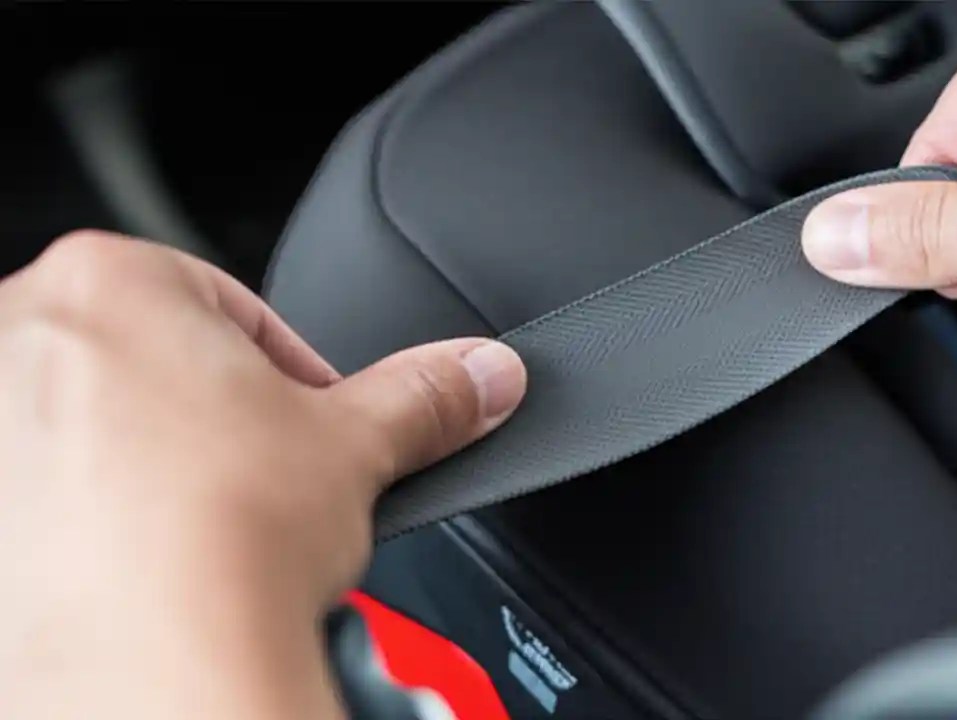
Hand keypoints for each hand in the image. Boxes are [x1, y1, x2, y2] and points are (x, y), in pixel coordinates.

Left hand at [0, 232, 525, 718]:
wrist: (148, 666)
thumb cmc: (220, 539)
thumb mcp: (356, 444)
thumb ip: (425, 394)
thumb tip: (484, 375)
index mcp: (113, 282)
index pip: (231, 310)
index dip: (292, 376)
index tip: (311, 429)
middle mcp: (18, 334)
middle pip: (152, 360)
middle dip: (214, 416)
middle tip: (262, 480)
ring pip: (86, 424)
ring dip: (149, 463)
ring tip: (201, 528)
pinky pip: (36, 490)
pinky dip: (85, 518)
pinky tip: (139, 564)